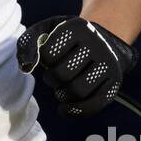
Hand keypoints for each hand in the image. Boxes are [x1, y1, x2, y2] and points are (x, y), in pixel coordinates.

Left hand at [16, 14, 137, 117]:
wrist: (102, 42)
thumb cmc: (67, 40)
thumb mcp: (46, 30)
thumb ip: (28, 42)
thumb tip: (26, 67)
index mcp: (76, 29)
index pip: (49, 53)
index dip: (43, 60)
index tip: (49, 58)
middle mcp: (96, 45)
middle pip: (63, 74)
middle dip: (52, 79)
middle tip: (53, 76)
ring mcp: (108, 65)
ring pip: (78, 91)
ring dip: (62, 95)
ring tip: (60, 89)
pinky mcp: (114, 83)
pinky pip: (94, 105)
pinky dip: (75, 111)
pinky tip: (64, 109)